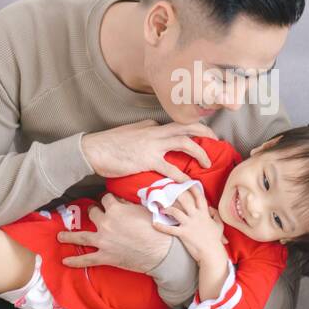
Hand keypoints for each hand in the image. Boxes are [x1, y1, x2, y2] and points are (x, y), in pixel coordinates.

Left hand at [58, 193, 172, 271]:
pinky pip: (87, 259)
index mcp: (115, 210)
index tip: (109, 201)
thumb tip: (120, 202)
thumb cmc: (156, 229)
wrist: (162, 251)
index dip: (108, 200)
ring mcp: (103, 241)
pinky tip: (65, 261)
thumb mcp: (142, 210)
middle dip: (92, 212)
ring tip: (60, 235)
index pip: (106, 199)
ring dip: (69, 235)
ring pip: (81, 236)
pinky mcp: (106, 257)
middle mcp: (106, 224)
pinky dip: (75, 261)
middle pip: (93, 213)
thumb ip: (128, 205)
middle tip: (92, 213)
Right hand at [80, 120, 214, 182]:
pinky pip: (171, 168)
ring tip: (208, 163)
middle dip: (205, 132)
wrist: (92, 150)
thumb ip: (145, 134)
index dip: (193, 130)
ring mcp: (152, 144)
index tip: (203, 136)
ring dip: (200, 152)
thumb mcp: (130, 133)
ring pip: (185, 143)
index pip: (177, 125)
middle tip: (216, 141)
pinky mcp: (147, 159)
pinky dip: (182, 176)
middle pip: (187, 127)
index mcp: (151, 126)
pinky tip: (188, 183)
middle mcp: (155, 131)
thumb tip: (154, 134)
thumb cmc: (108, 145)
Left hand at [150, 184, 226, 265]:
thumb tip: (211, 208)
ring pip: (175, 212)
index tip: (187, 182)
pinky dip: (161, 226)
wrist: (212, 253)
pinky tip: (154, 224)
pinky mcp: (183, 233)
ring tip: (161, 207)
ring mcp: (189, 224)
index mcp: (204, 214)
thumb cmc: (215, 240)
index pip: (199, 197)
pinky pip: (170, 229)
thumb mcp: (219, 225)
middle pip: (185, 200)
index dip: (193, 188)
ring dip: (167, 208)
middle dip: (176, 193)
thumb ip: (215, 215)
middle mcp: (196, 216)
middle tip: (168, 188)